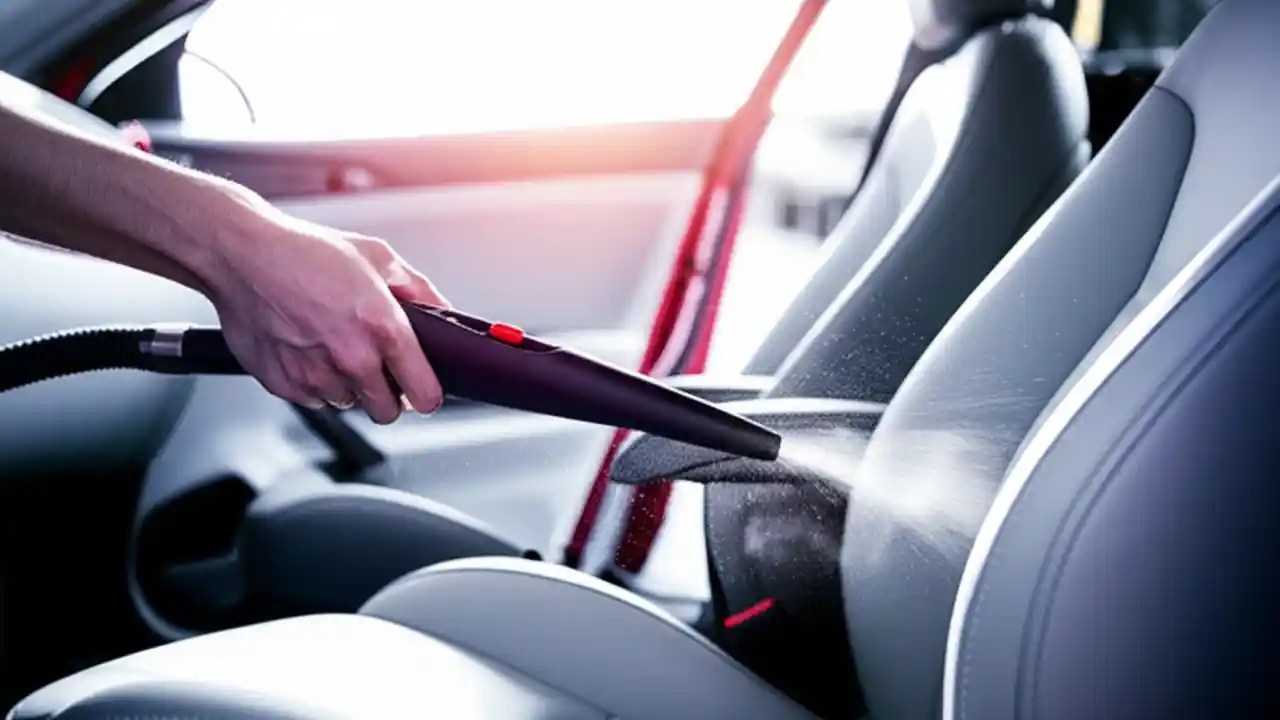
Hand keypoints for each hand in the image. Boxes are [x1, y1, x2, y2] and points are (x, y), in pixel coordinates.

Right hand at [206, 207, 446, 423]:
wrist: (241, 255)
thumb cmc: (304, 252)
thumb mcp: (377, 256)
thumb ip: (418, 288)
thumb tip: (442, 310)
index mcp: (382, 328)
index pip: (424, 393)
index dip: (428, 395)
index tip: (424, 392)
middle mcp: (351, 358)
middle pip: (386, 412)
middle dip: (387, 396)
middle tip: (378, 371)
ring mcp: (315, 375)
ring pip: (347, 403)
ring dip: (347, 385)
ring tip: (333, 347)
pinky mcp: (283, 383)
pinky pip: (312, 399)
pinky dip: (313, 382)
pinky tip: (307, 349)